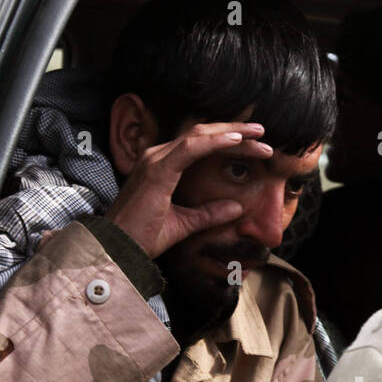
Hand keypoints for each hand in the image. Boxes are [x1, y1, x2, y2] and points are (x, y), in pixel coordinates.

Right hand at [104, 122, 271, 258]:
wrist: (119, 250)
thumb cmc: (143, 238)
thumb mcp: (185, 224)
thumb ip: (209, 214)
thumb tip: (237, 208)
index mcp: (162, 166)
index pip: (200, 145)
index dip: (228, 141)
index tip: (256, 145)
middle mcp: (157, 157)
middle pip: (202, 135)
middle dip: (235, 131)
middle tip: (262, 132)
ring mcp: (155, 160)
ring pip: (199, 136)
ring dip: (231, 133)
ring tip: (257, 134)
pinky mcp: (157, 170)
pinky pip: (191, 148)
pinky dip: (215, 141)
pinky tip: (237, 140)